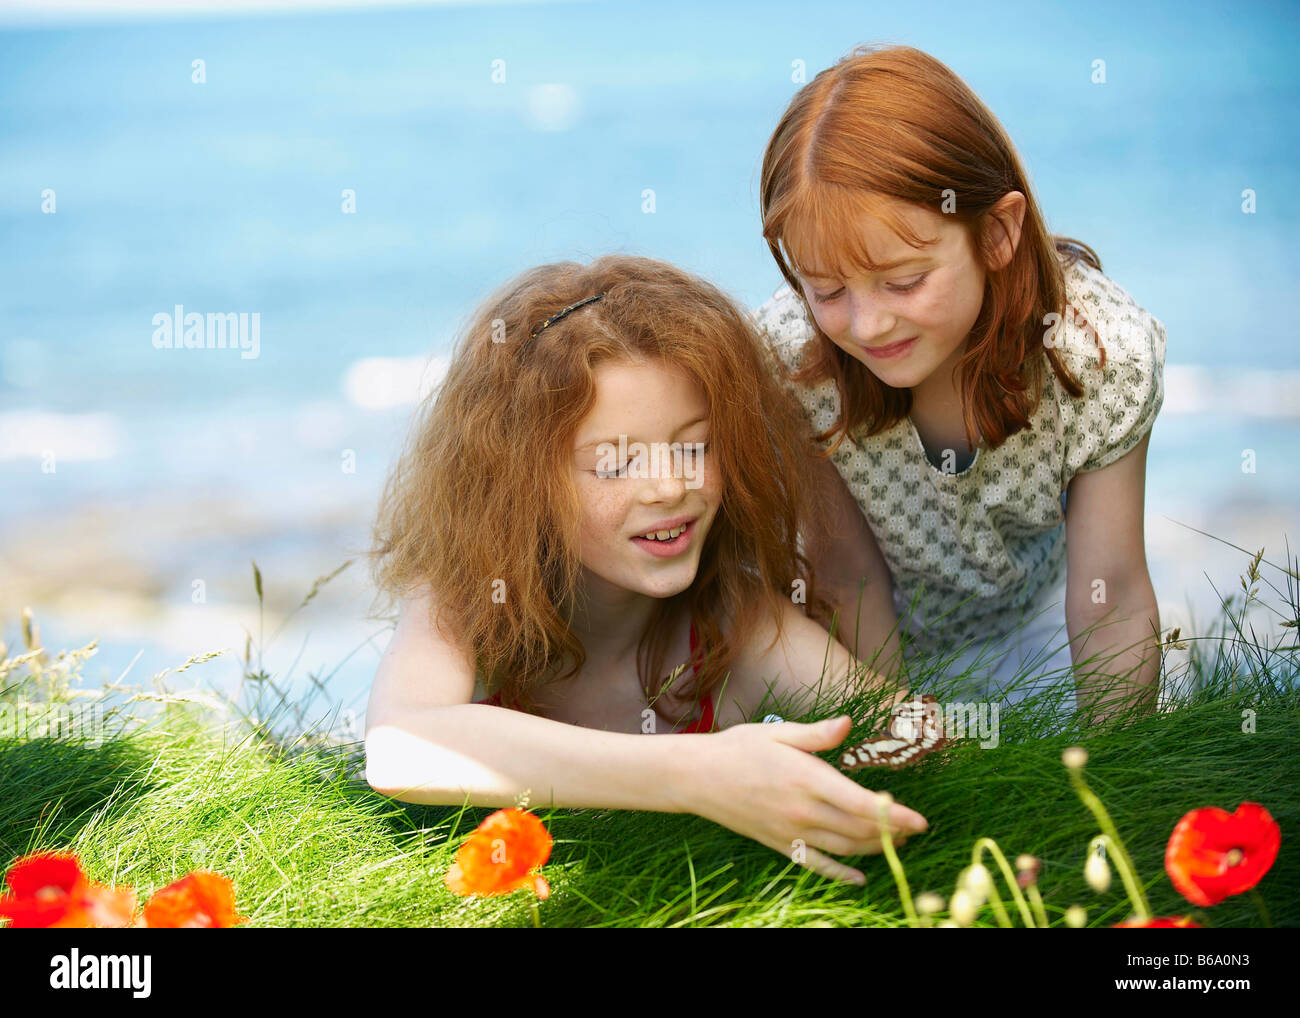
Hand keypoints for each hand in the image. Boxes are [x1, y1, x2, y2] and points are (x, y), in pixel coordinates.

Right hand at [686, 716, 928, 885]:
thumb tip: (849, 724)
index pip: (862, 804)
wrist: (697, 777)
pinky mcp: (780, 844)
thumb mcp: (779, 733)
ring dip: (874, 849)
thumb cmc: (739, 747)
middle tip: (914, 829)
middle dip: (892, 833)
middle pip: (859, 831)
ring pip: (844, 849)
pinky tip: (860, 877)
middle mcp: (802, 811)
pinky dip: (842, 875)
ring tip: (896, 843)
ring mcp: (791, 832)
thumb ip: (817, 735)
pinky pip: (817, 865)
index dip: (896, 816)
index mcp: (807, 779)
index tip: (922, 821)